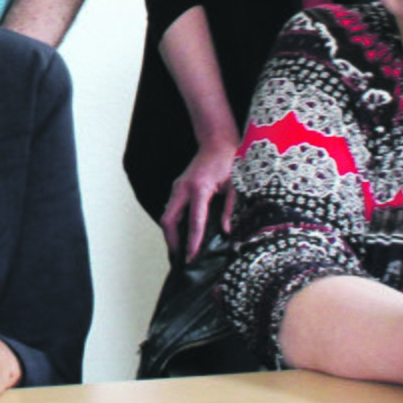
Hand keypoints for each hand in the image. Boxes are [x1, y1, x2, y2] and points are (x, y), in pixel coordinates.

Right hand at [160, 136, 237, 260]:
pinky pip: (172, 210)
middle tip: (179, 260)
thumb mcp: (236, 186)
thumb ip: (230, 209)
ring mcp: (177, 188)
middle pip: (168, 221)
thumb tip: (226, 231)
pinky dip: (175, 225)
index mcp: (199, 188)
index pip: (194, 222)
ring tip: (179, 253)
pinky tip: (182, 236)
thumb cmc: (229, 162)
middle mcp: (183, 188)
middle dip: (172, 242)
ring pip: (167, 216)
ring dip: (171, 235)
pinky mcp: (178, 188)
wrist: (216, 142)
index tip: (191, 258)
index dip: (192, 242)